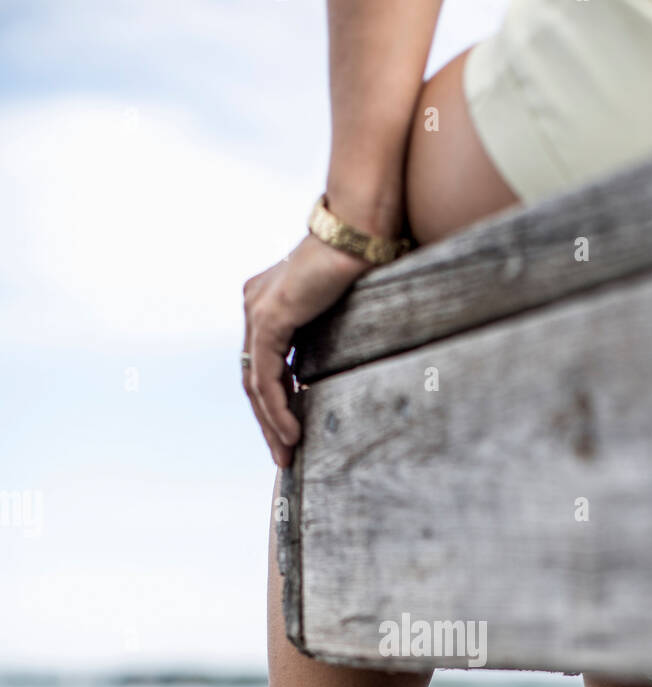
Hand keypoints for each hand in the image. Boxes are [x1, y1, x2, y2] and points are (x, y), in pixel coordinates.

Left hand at [242, 233, 367, 466]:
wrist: (359, 229)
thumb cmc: (362, 260)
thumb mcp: (338, 307)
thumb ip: (326, 333)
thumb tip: (342, 361)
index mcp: (267, 301)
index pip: (263, 364)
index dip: (274, 402)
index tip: (289, 434)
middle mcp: (254, 304)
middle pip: (253, 378)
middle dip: (268, 422)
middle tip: (283, 457)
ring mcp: (257, 310)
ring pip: (255, 383)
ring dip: (271, 424)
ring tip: (288, 454)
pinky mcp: (269, 317)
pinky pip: (265, 377)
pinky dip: (277, 408)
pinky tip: (290, 432)